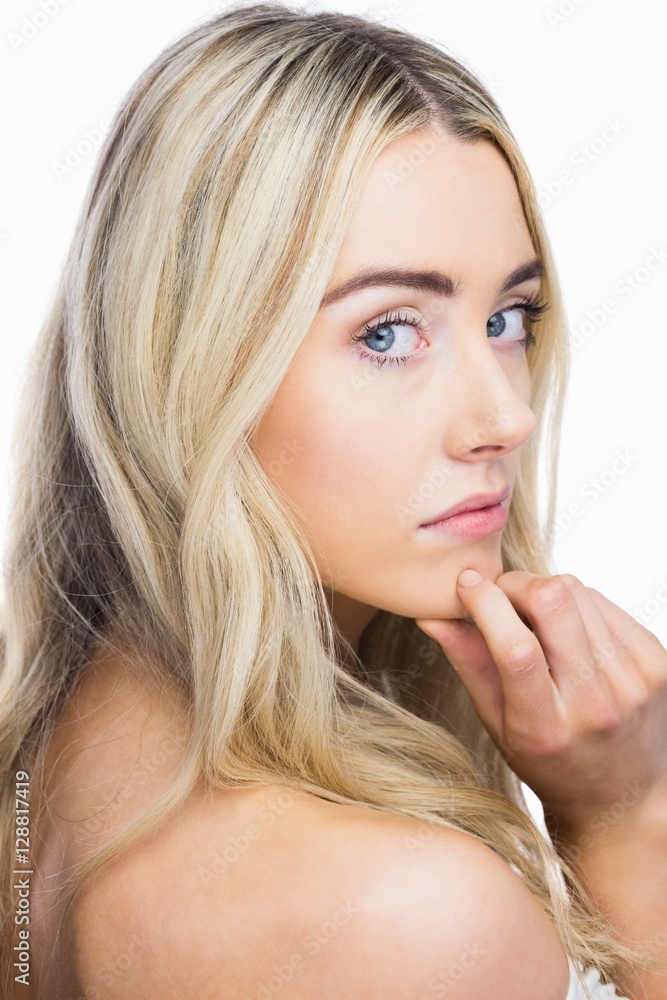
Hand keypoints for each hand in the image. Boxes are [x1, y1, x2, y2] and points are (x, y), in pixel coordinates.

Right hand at [415, 570, 666, 840]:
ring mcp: (634, 680)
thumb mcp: (498, 727)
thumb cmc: (551, 763)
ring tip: (534, 619)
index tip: (465, 584)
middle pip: (554, 602)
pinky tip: (567, 631)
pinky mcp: (656, 661)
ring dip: (545, 590)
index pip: (516, 649)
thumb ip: (469, 666)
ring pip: (578, 592)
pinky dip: (576, 603)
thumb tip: (432, 616)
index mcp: (548, 729)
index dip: (486, 604)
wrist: (625, 796)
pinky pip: (603, 601)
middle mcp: (597, 704)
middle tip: (499, 595)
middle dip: (516, 583)